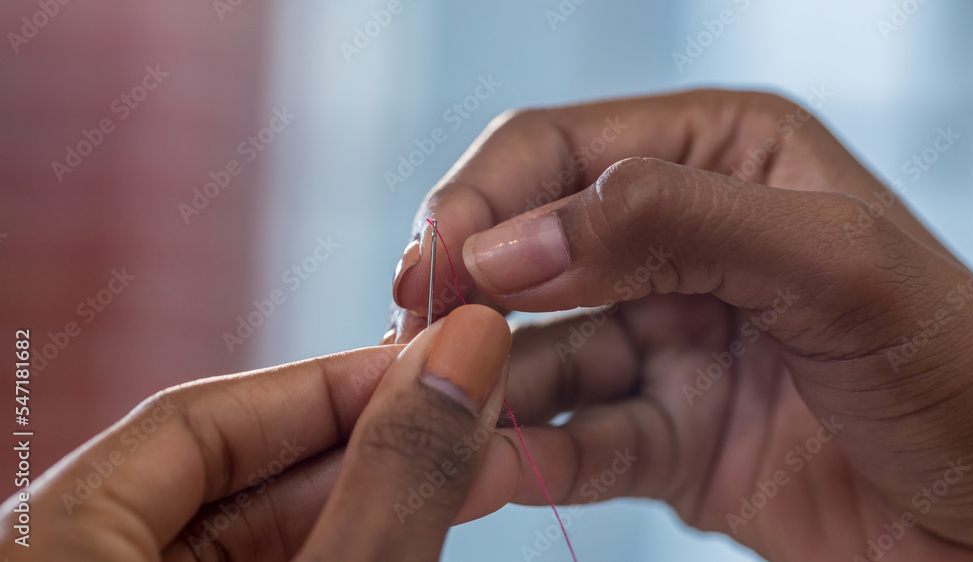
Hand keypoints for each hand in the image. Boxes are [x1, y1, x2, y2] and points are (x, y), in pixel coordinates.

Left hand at [1, 305, 517, 561]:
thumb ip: (393, 480)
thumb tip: (468, 350)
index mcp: (44, 551)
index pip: (190, 420)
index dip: (328, 383)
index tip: (432, 362)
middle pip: (225, 476)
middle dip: (364, 446)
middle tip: (469, 418)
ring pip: (247, 531)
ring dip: (362, 499)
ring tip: (465, 471)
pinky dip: (336, 543)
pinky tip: (409, 520)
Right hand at [389, 90, 972, 560]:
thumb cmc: (961, 373)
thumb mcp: (832, 264)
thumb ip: (669, 224)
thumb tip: (512, 244)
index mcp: (721, 157)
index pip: (559, 150)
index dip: (487, 200)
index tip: (438, 265)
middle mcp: (680, 241)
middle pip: (529, 250)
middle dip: (468, 294)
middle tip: (413, 338)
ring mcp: (665, 340)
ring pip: (540, 354)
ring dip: (490, 386)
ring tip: (446, 423)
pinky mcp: (662, 433)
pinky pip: (573, 440)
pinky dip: (527, 457)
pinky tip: (495, 472)